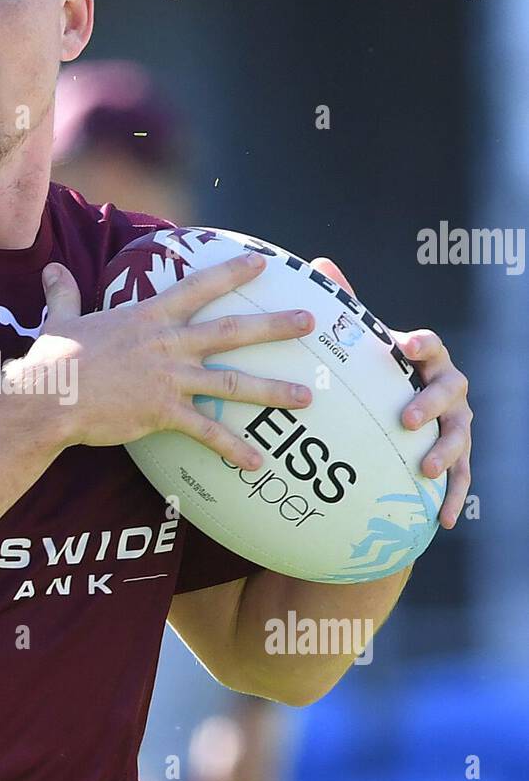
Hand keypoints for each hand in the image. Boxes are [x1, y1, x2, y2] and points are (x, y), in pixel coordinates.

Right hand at [20, 252, 314, 457]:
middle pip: (233, 331)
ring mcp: (170, 379)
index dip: (232, 273)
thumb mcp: (60, 318)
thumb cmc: (52, 358)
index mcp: (148, 317)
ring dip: (273, 391)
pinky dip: (233, 448)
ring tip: (307, 398)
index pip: (198, 288)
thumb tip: (52, 269)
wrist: (48, 397)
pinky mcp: (164, 413)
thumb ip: (64, 293)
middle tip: (310, 321)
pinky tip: (256, 462)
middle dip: (276, 325)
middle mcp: (168, 344)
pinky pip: (207, 432)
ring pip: (233, 383)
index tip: (262, 264)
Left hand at [311, 257, 471, 528]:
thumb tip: (319, 261)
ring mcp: (457, 423)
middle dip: (431, 404)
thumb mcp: (361, 344)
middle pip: (451, 390)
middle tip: (406, 419)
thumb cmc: (375, 374)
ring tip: (424, 469)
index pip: (431, 346)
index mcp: (425, 358)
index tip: (407, 344)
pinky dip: (454, 497)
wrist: (394, 416)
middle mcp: (448, 388)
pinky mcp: (456, 458)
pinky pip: (461, 478)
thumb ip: (346, 305)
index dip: (424, 344)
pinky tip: (442, 519)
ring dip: (445, 451)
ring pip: (460, 434)